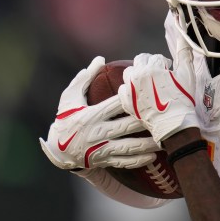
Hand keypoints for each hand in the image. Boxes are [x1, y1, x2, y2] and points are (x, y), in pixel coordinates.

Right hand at [40, 56, 160, 170]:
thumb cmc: (66, 118)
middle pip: (125, 126)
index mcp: (91, 115)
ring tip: (163, 139)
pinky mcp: (104, 160)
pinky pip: (124, 162)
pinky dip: (139, 160)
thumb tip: (101, 59)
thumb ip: (85, 77)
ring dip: (147, 143)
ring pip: (128, 147)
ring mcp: (101, 148)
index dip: (130, 99)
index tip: (147, 93)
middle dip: (144, 122)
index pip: (114, 106)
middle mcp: (97, 133)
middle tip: (162, 116)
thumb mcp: (70, 96)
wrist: (56, 149)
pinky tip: (153, 156)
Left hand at [118, 52, 197, 143]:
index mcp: (153, 68)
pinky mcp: (126, 101)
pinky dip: (130, 89)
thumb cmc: (182, 99)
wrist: (173, 124)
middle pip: (140, 60)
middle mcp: (138, 75)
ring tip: (147, 82)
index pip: (156, 57)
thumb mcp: (187, 75)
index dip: (165, 64)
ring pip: (129, 72)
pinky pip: (123, 89)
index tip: (169, 71)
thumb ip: (184, 54)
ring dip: (137, 74)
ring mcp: (131, 89)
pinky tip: (139, 93)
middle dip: (149, 64)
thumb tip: (185, 37)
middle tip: (158, 75)